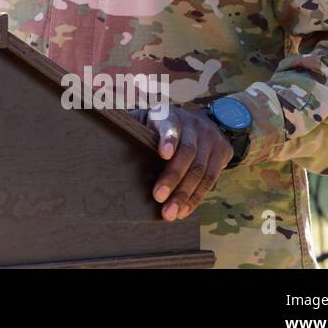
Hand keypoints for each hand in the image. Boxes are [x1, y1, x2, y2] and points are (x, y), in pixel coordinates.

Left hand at [131, 106, 232, 220]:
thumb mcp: (147, 120)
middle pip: (187, 152)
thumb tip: (105, 140)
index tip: (163, 154)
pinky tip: (184, 210)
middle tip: (158, 198)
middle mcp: (193, 124)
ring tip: (170, 213)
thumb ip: (133, 128)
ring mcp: (210, 138)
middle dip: (173, 178)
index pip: (171, 125)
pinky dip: (196, 197)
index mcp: (169, 114)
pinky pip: (211, 179)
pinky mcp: (222, 151)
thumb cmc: (161, 126)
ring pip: (200, 170)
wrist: (203, 121)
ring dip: (185, 194)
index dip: (168, 139)